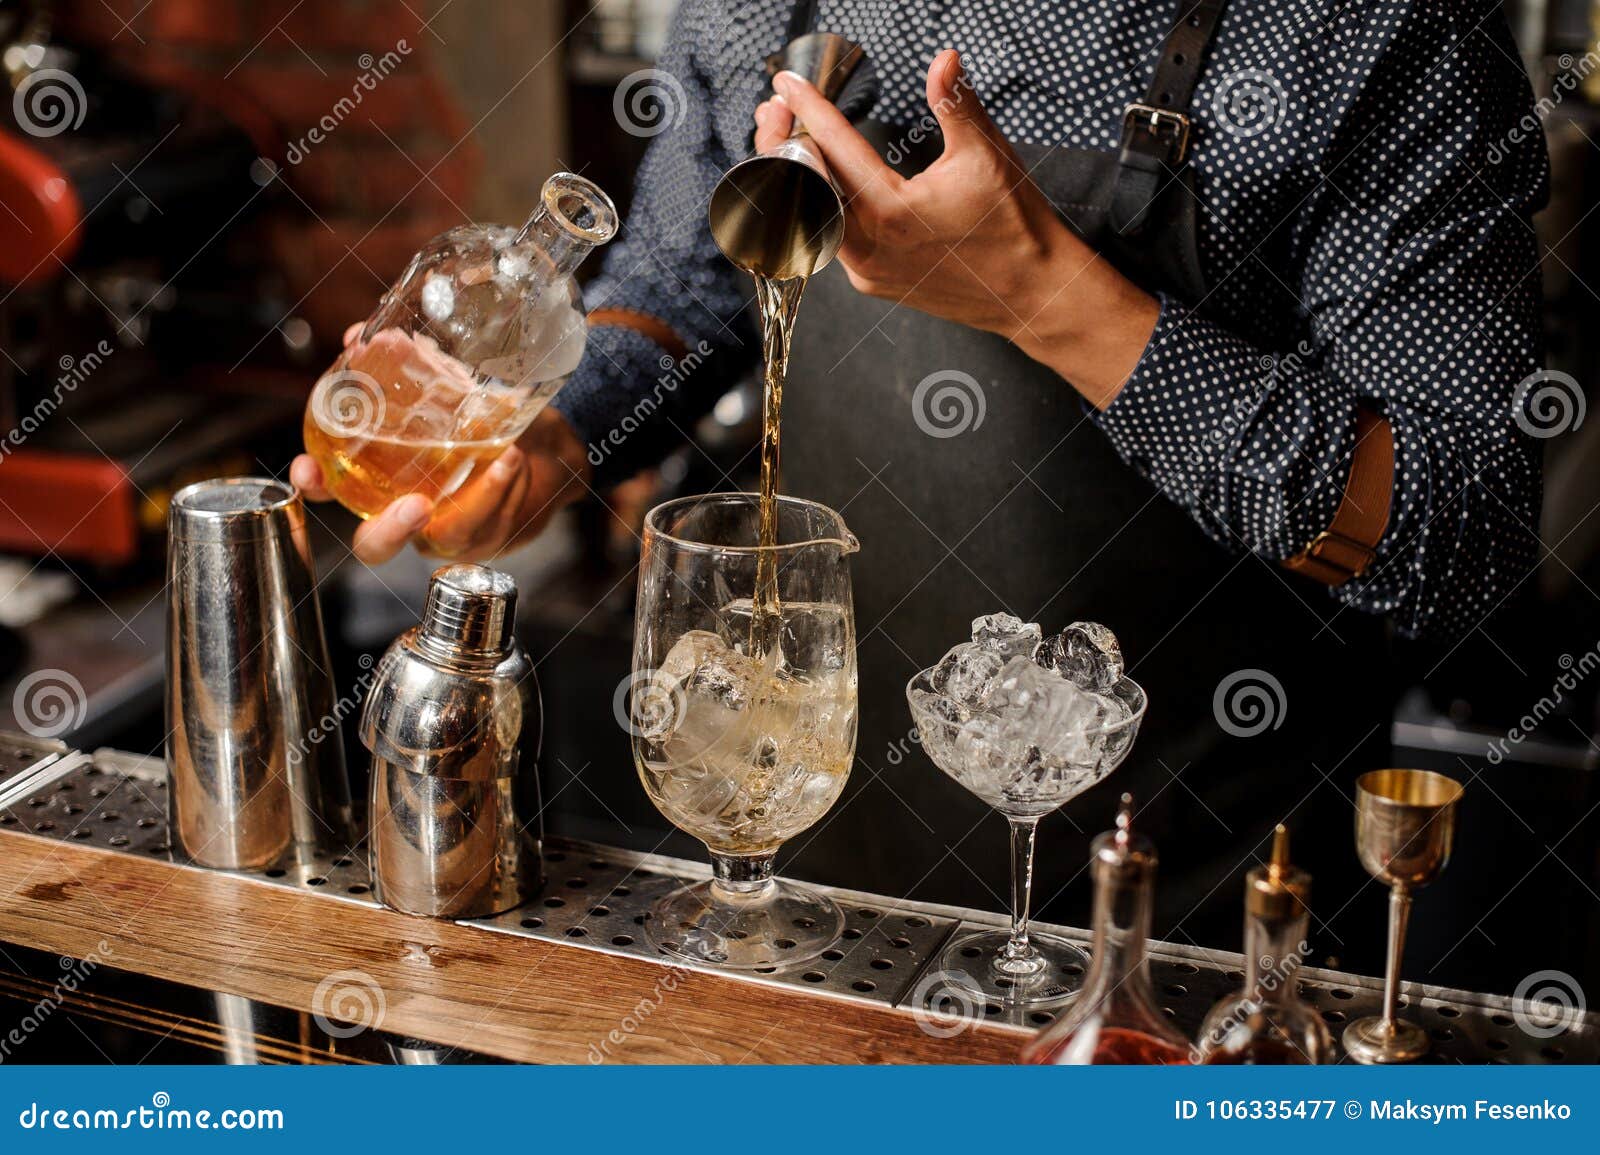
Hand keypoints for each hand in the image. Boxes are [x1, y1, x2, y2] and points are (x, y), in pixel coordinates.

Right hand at [292, 329, 591, 564]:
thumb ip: (401, 362)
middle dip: (389, 531)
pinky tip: (512, 462)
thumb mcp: (445, 385)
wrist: (543, 447)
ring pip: (448, 533)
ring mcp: (444, 532)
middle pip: (375, 546)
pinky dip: (501, 490)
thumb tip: (357, 335)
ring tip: (506, 454)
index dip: (313, 485)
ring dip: (480, 492)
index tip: (309, 471)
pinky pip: (487, 524)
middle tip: (417, 506)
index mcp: (379, 480)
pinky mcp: (484, 538)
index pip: (331, 491)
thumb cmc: (483, 421)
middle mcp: (405, 514)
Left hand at [755, 49, 1158, 407]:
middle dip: (783, 144)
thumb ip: (956, 104)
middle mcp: (870, 247)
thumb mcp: (985, 155)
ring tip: (788, 141)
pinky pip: (832, 241)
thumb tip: (944, 60)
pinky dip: (819, 208)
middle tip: (772, 111)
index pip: (836, 148)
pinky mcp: (873, 283)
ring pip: (814, 217)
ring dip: (798, 178)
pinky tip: (818, 185)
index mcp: (892, 211)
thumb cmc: (1014, 228)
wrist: (1032, 293)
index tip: (787, 84)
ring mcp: (867, 271)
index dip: (809, 109)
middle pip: (807, 187)